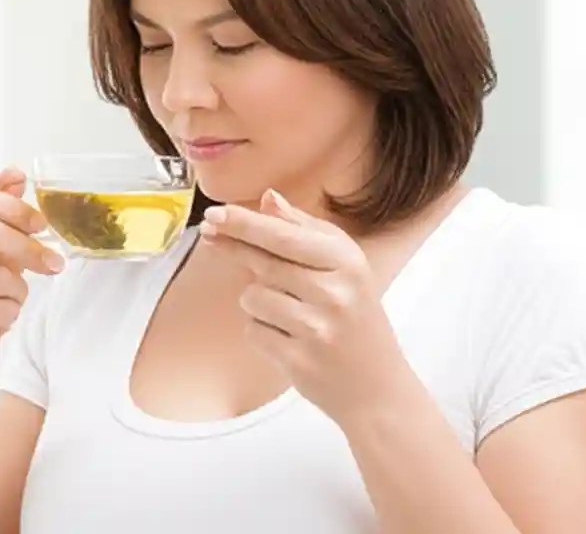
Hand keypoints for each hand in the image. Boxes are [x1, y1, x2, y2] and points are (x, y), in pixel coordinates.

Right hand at [0, 167, 64, 382]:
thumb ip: (1, 208)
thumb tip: (16, 172)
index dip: (15, 208)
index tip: (42, 224)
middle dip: (29, 248)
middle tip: (55, 264)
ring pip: (1, 276)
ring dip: (20, 291)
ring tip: (9, 299)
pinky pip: (3, 308)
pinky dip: (12, 314)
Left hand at [200, 189, 404, 428]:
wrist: (376, 386)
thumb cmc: (355, 318)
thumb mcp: (344, 265)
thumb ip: (304, 230)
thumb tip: (269, 198)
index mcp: (346, 262)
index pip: (284, 236)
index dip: (244, 222)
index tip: (215, 213)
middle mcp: (334, 292)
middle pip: (263, 262)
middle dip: (233, 247)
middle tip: (210, 236)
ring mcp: (316, 328)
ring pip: (252, 297)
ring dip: (257, 301)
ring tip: (287, 312)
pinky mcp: (298, 359)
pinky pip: (253, 331)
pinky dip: (261, 331)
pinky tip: (288, 337)